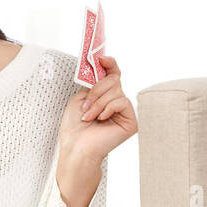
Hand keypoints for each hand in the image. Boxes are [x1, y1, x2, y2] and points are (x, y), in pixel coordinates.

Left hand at [58, 53, 137, 170]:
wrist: (76, 148)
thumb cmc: (75, 128)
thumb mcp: (81, 98)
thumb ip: (93, 82)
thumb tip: (102, 66)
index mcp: (105, 96)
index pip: (113, 74)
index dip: (109, 64)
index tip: (101, 58)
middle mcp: (116, 102)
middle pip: (113, 80)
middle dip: (96, 90)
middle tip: (85, 105)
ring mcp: (124, 112)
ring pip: (116, 91)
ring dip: (98, 103)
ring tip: (89, 117)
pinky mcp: (131, 121)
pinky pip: (122, 102)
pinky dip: (108, 109)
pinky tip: (101, 120)